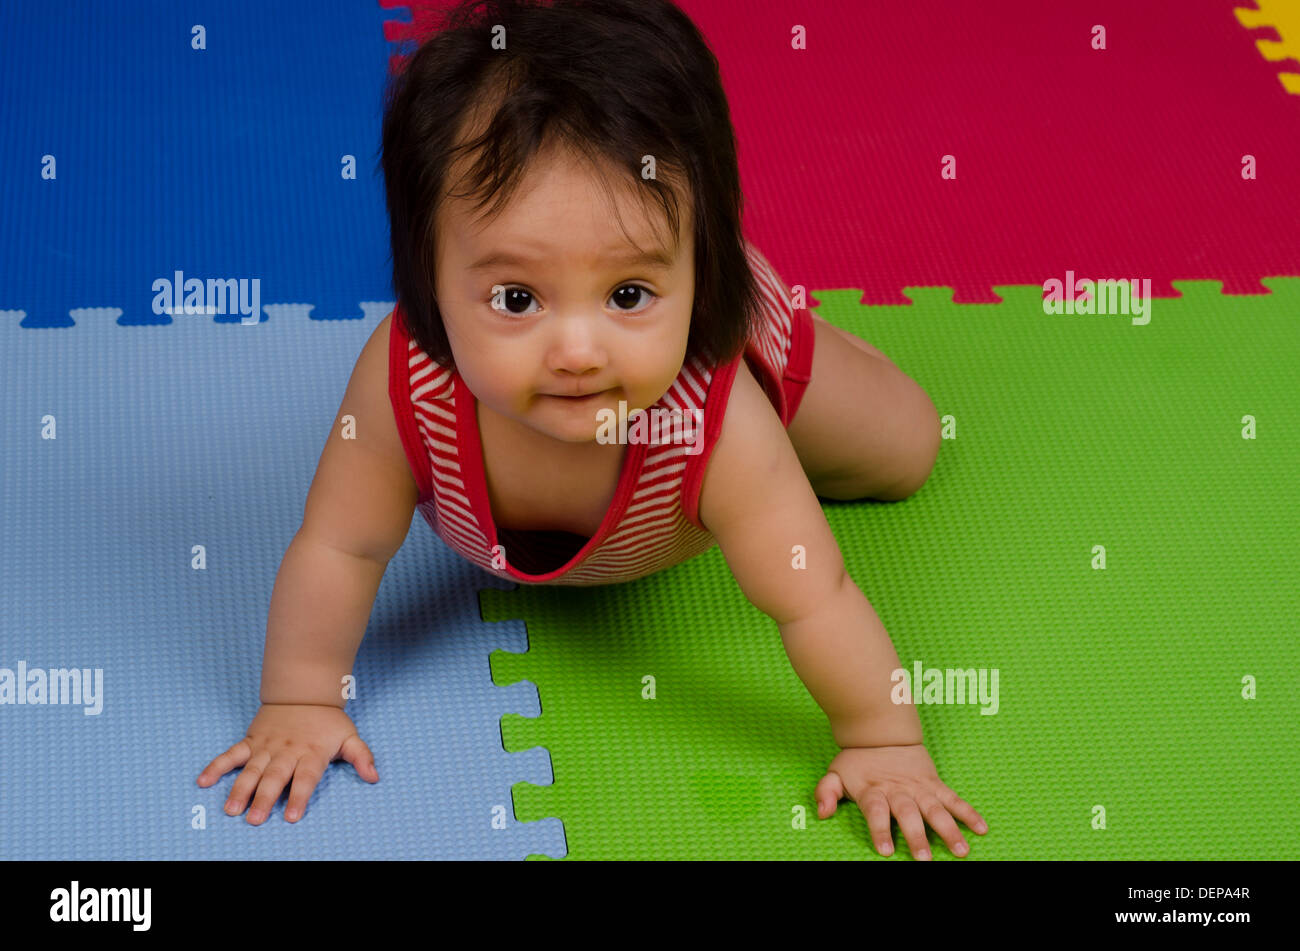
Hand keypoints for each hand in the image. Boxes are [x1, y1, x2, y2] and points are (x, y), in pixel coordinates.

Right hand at [196, 703, 377, 824]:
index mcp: (311, 753)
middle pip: (274, 777)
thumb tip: (374, 777)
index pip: (305, 778)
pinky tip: (203, 782)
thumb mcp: (349, 737)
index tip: (292, 816)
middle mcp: (287, 751)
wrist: (303, 691)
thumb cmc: (327, 721)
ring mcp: (266, 746)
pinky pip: (231, 754)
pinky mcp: (251, 741)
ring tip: (231, 809)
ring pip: (251, 769)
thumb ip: (362, 757)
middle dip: (265, 798)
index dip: (299, 796)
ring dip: (240, 789)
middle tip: (255, 819)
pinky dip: (216, 767)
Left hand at [815, 743, 987, 858]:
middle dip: (917, 836)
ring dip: (949, 830)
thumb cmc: (858, 759)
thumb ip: (827, 792)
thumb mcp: (836, 773)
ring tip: (961, 852)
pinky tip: (981, 828)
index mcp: (873, 790)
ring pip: (936, 810)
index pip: (876, 812)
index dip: (880, 830)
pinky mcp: (934, 783)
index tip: (886, 851)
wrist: (881, 729)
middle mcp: (898, 791)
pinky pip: (954, 799)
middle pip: (908, 814)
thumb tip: (822, 812)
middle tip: (924, 859)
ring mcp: (919, 788)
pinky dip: (968, 813)